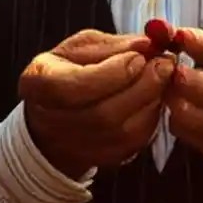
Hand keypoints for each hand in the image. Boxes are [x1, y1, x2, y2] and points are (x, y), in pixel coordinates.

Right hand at [19, 29, 175, 178]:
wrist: (59, 111)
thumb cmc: (70, 69)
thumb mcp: (82, 47)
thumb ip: (113, 45)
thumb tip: (148, 44)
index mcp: (38, 82)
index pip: (75, 86)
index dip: (113, 73)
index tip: (139, 56)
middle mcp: (50, 121)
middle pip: (103, 114)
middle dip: (142, 86)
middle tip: (164, 64)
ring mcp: (76, 146)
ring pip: (124, 131)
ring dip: (152, 101)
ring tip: (162, 77)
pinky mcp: (103, 158)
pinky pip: (136, 141)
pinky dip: (152, 117)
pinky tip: (155, 97)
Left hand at [166, 27, 202, 188]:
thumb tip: (184, 36)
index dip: (190, 78)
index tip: (176, 63)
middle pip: (199, 115)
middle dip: (176, 92)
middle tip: (172, 74)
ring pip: (191, 130)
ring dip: (178, 107)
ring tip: (185, 89)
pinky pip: (195, 143)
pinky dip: (189, 125)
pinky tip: (199, 110)